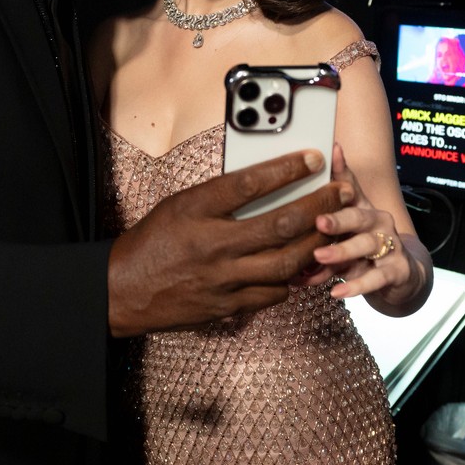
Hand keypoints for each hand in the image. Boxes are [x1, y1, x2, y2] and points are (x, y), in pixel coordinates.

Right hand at [107, 149, 343, 336]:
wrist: (123, 290)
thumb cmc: (153, 240)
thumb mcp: (179, 204)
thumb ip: (219, 195)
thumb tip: (267, 181)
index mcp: (195, 210)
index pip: (249, 183)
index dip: (287, 168)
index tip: (314, 158)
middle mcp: (212, 244)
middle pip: (279, 223)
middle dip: (319, 204)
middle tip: (341, 190)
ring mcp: (222, 279)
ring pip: (286, 261)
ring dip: (317, 241)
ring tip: (334, 225)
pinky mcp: (227, 306)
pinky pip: (274, 293)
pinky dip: (293, 277)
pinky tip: (304, 263)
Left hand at [306, 144, 422, 308]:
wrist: (400, 276)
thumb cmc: (361, 251)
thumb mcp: (340, 237)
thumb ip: (316, 235)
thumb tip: (280, 238)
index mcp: (360, 207)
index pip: (350, 185)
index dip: (341, 168)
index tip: (332, 151)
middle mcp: (376, 221)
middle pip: (357, 216)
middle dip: (337, 218)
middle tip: (318, 221)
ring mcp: (390, 244)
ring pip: (366, 245)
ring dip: (342, 252)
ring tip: (319, 257)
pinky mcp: (398, 270)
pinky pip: (377, 277)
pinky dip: (357, 286)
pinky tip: (337, 292)